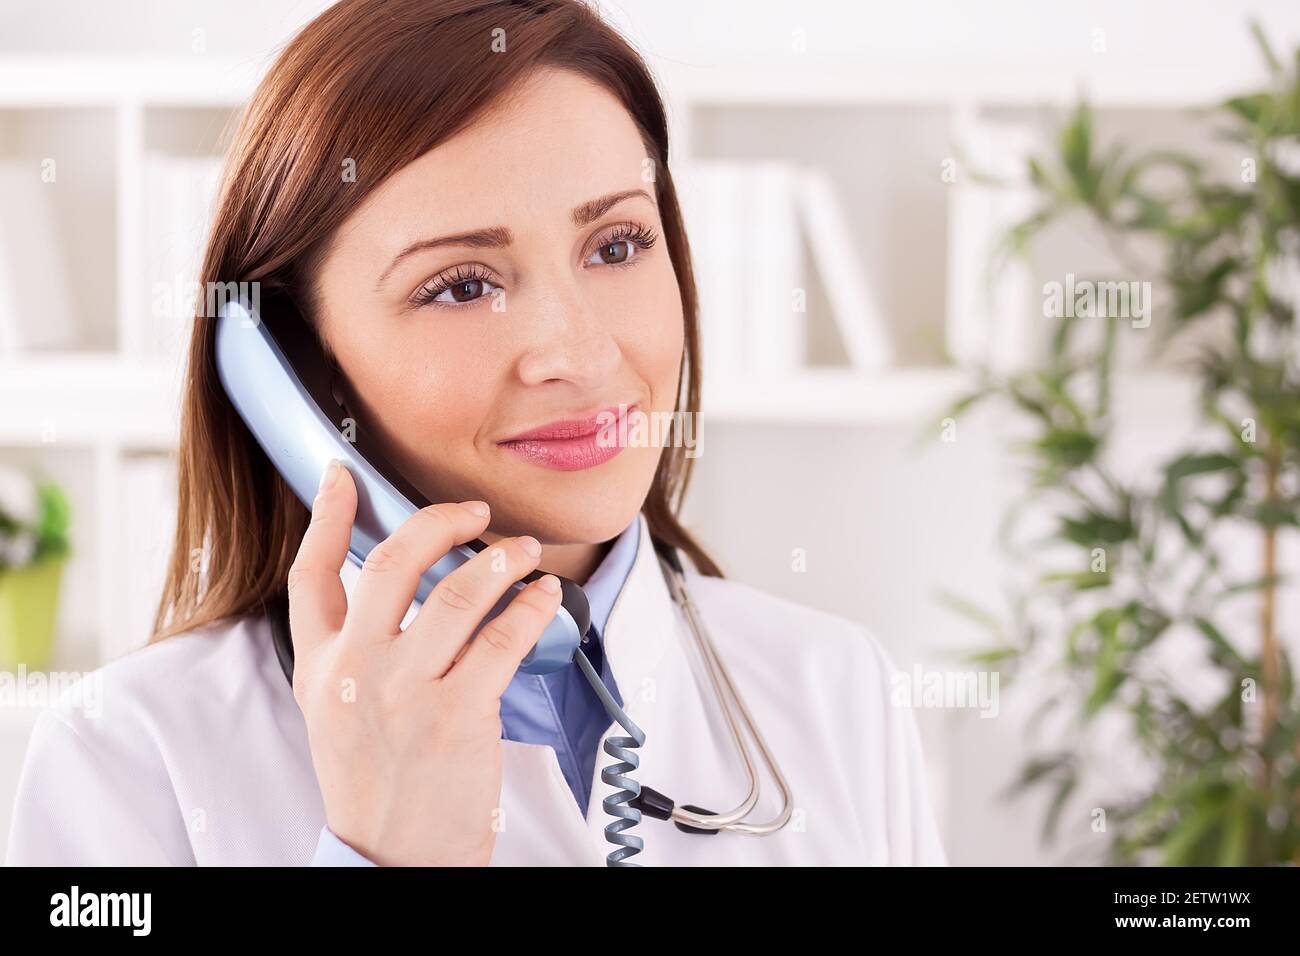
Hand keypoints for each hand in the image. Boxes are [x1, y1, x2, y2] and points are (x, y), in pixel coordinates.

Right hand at [287, 459, 561, 865]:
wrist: (392, 859)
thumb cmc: (376, 782)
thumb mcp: (336, 712)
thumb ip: (354, 649)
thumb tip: (401, 583)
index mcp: (320, 667)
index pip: (310, 574)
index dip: (327, 515)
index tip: (342, 475)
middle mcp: (354, 672)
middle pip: (391, 564)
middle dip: (437, 521)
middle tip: (472, 511)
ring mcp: (405, 692)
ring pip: (456, 593)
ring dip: (500, 559)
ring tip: (523, 550)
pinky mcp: (458, 716)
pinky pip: (503, 639)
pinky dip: (531, 607)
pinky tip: (543, 597)